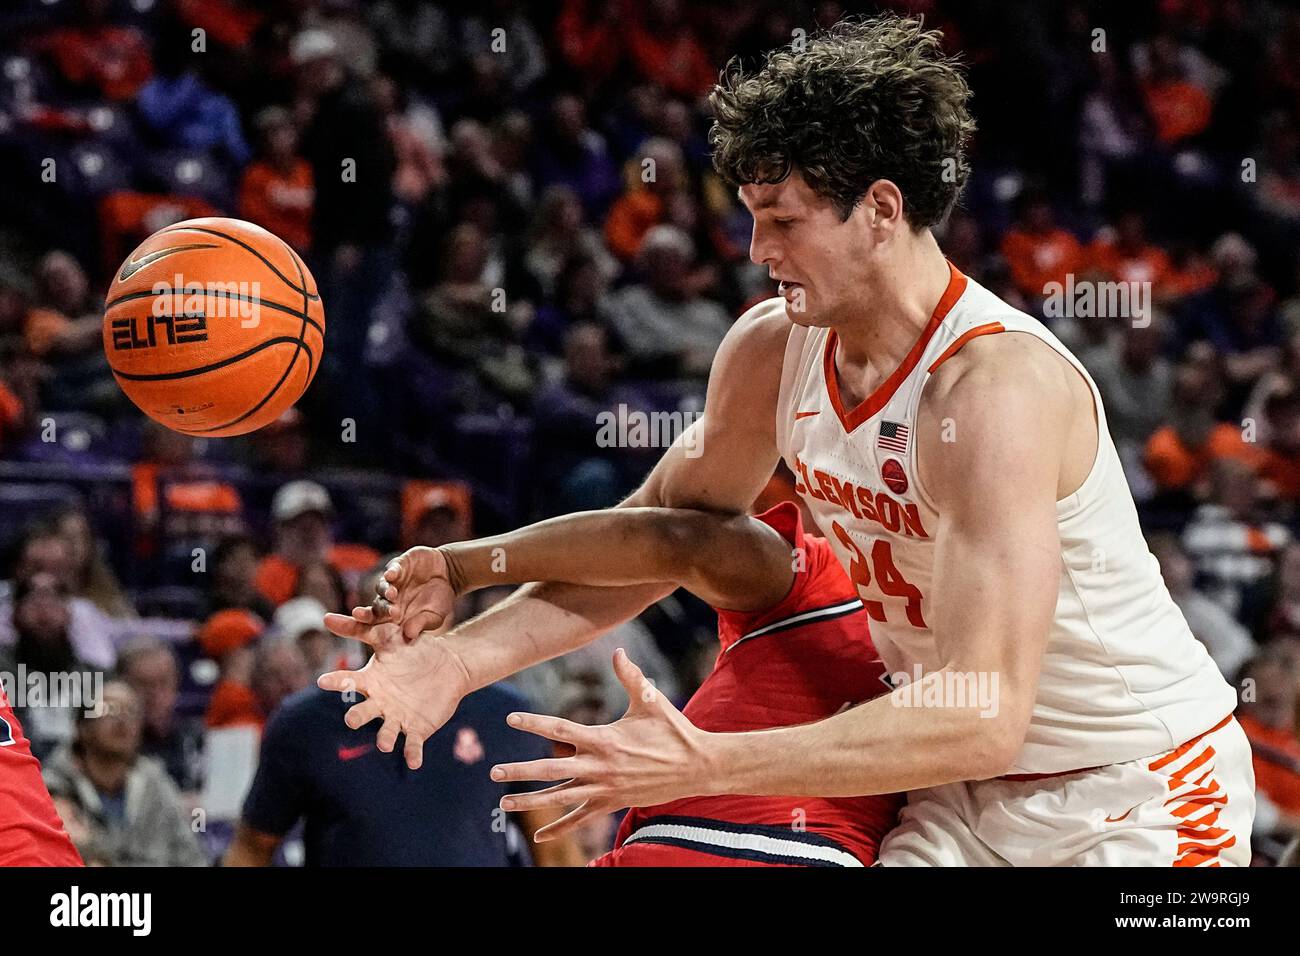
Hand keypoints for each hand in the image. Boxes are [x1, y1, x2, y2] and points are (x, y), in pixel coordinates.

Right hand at [318, 616, 471, 768]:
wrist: (449, 665)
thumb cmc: (414, 650)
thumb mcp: (389, 635)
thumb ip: (361, 628)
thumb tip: (326, 616)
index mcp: (371, 681)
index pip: (349, 682)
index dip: (337, 682)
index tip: (323, 681)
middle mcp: (380, 703)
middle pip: (363, 713)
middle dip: (357, 716)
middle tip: (351, 718)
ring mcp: (397, 718)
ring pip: (386, 733)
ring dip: (384, 739)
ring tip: (385, 744)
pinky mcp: (418, 729)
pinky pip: (413, 744)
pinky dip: (413, 753)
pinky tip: (414, 762)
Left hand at [354, 546, 456, 640]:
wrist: (449, 576)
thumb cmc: (439, 602)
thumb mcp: (435, 617)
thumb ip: (421, 624)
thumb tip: (409, 634)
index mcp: (393, 617)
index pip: (372, 623)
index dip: (359, 623)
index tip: (355, 622)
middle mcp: (389, 599)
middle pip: (375, 606)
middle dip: (371, 611)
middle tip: (379, 613)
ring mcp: (394, 581)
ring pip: (382, 586)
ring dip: (385, 591)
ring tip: (393, 594)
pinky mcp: (401, 565)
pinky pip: (393, 568)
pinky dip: (392, 571)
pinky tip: (392, 574)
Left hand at [490, 649, 716, 841]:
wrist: (697, 767)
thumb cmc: (673, 730)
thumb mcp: (651, 700)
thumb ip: (630, 676)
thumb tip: (618, 650)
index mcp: (605, 739)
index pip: (561, 730)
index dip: (534, 723)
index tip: (510, 719)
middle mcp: (600, 767)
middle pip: (551, 770)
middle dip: (520, 771)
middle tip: (493, 771)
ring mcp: (605, 789)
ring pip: (560, 798)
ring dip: (530, 802)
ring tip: (503, 802)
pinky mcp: (612, 804)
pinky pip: (580, 819)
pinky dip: (560, 828)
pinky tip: (541, 836)